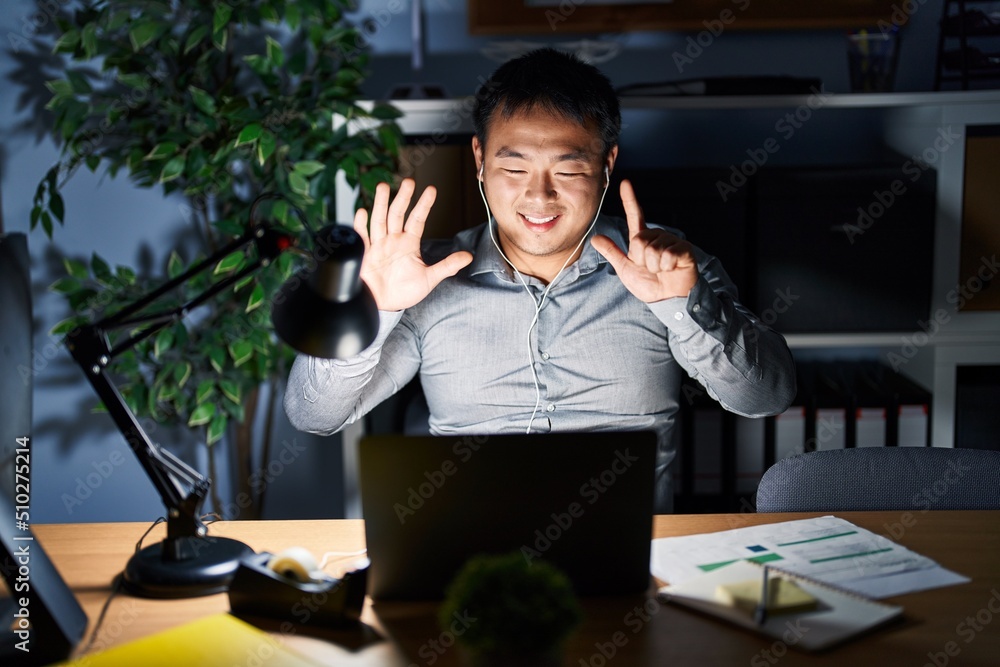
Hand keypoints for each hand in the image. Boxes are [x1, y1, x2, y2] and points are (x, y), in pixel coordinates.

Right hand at [353, 179, 472, 311]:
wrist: (384, 306)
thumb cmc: (404, 292)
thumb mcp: (429, 279)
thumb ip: (447, 266)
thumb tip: (469, 256)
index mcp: (409, 243)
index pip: (418, 219)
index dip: (424, 205)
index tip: (431, 190)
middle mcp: (393, 239)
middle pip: (397, 214)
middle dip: (402, 198)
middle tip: (409, 181)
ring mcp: (378, 245)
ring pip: (379, 219)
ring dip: (380, 203)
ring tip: (383, 187)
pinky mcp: (364, 254)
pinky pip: (362, 236)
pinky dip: (360, 224)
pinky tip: (362, 211)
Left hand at [591, 179, 697, 302]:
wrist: (668, 299)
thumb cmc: (649, 284)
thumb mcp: (625, 269)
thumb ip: (612, 252)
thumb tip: (595, 238)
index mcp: (643, 238)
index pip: (635, 216)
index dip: (630, 199)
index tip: (625, 183)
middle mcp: (657, 236)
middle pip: (639, 240)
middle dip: (642, 260)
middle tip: (651, 268)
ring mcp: (671, 241)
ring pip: (652, 250)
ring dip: (654, 266)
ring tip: (662, 270)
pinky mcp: (684, 249)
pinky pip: (666, 256)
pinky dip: (666, 267)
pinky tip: (672, 270)